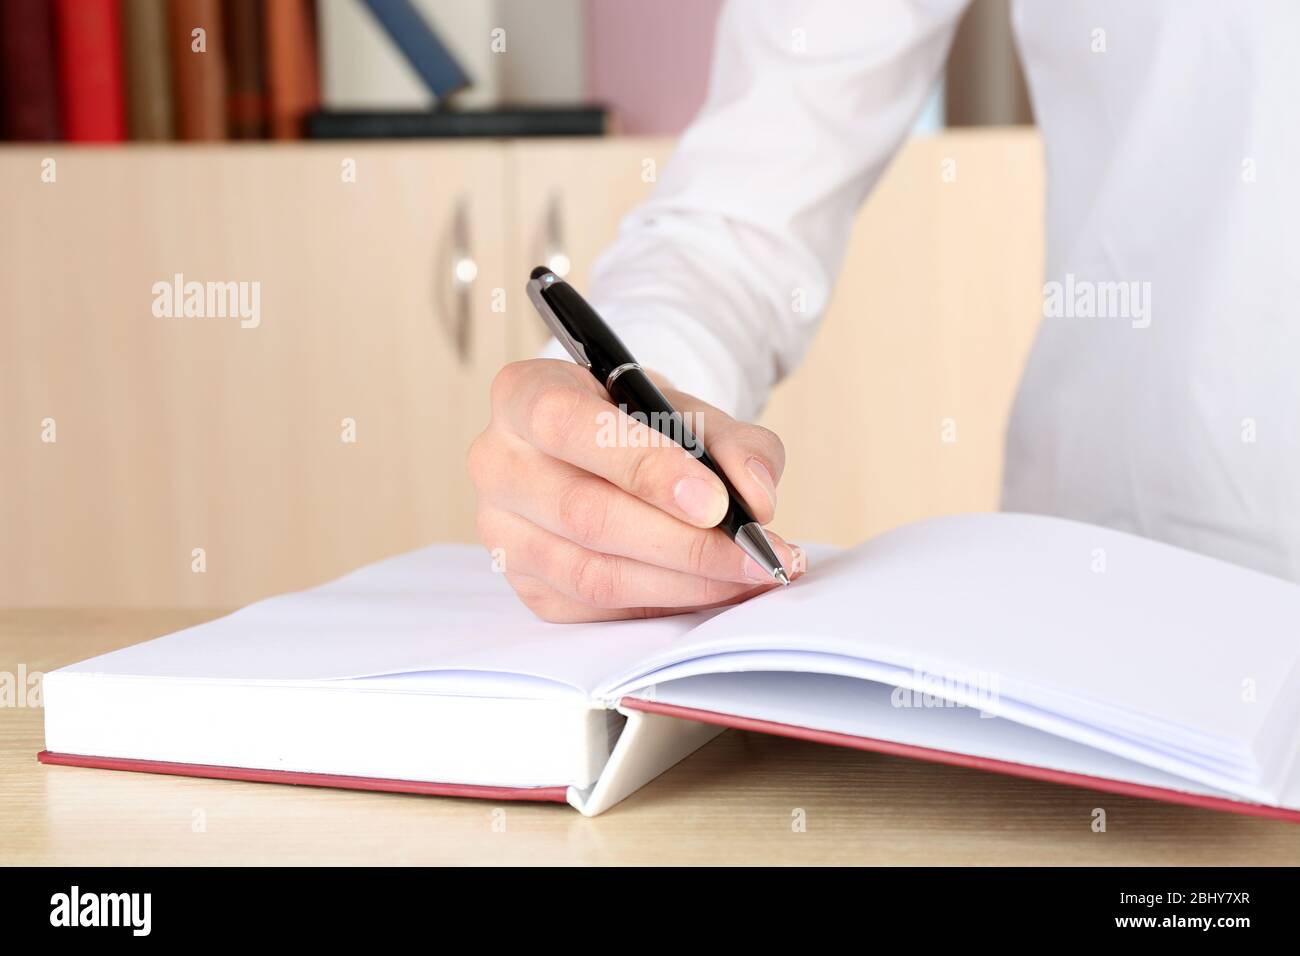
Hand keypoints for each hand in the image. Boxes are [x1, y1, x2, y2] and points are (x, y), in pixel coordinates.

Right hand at [468, 359, 804, 621]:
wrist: (608, 451)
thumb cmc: (641, 425)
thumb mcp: (691, 412)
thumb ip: (734, 444)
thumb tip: (756, 498)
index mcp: (522, 395)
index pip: (567, 426)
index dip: (643, 466)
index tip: (715, 500)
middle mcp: (497, 462)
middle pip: (586, 513)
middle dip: (684, 542)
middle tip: (755, 553)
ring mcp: (502, 531)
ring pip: (594, 572)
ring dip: (684, 582)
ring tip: (748, 574)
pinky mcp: (525, 584)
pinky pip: (598, 606)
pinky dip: (665, 603)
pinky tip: (712, 589)